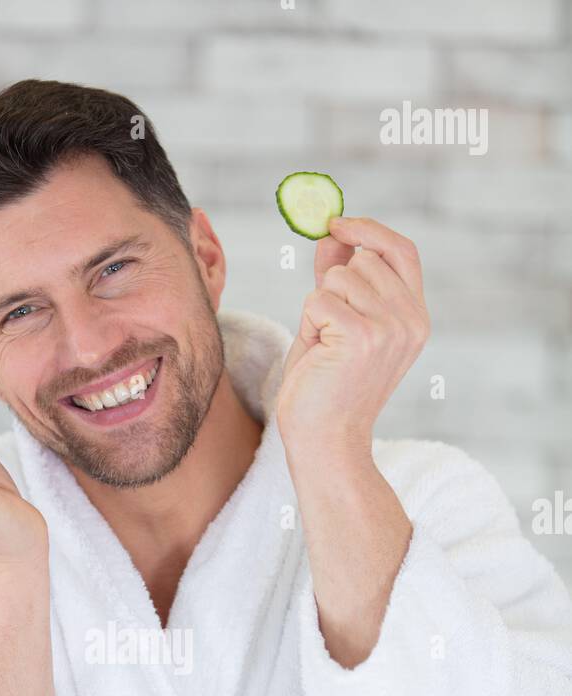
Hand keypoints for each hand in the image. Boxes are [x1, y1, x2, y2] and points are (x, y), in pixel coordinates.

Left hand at [277, 216, 430, 458]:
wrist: (325, 441)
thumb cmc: (327, 386)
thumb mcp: (337, 324)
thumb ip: (340, 279)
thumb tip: (333, 235)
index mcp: (416, 316)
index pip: (401, 250)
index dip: (369, 231)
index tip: (336, 225)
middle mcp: (411, 319)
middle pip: (361, 260)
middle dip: (332, 288)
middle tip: (330, 333)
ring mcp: (389, 327)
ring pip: (336, 279)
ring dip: (317, 309)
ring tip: (325, 348)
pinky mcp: (361, 336)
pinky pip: (317, 300)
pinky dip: (308, 325)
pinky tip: (318, 356)